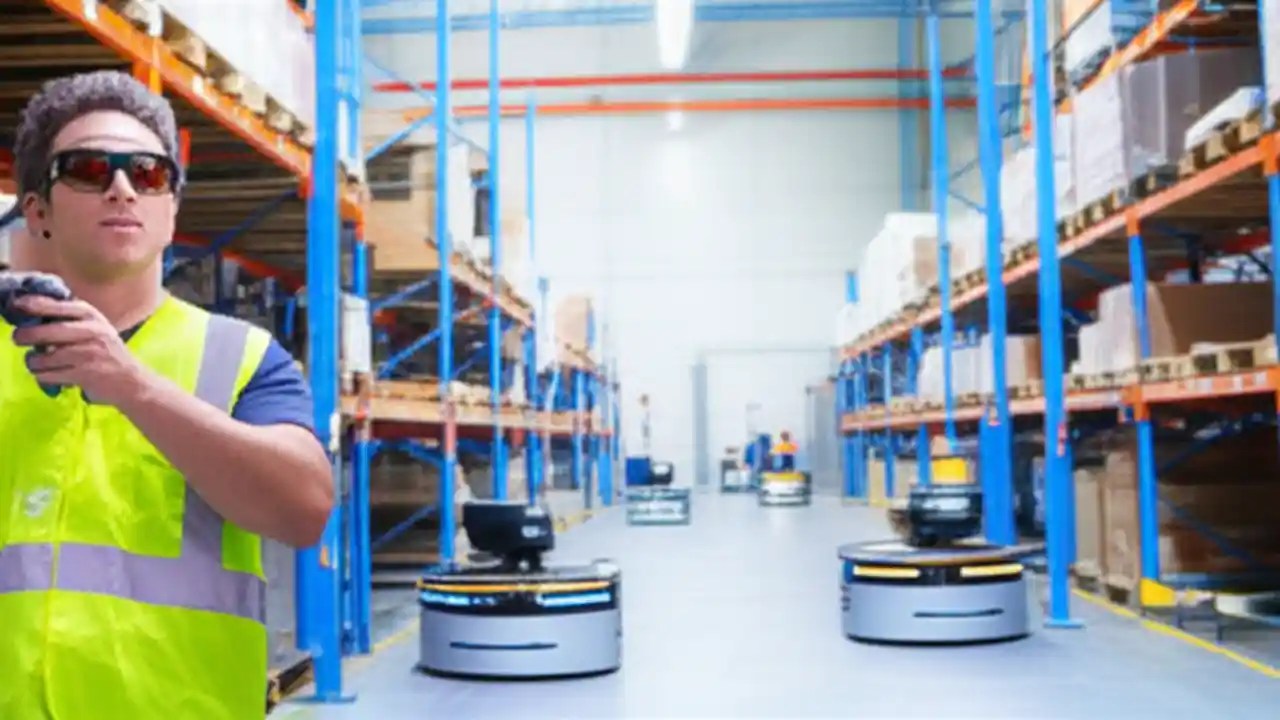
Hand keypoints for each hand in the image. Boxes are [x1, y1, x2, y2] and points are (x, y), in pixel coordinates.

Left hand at [9, 295, 149, 406]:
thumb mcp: (95, 327)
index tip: (18, 304)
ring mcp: (88, 354)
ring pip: (44, 357)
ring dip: (34, 361)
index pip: (58, 306)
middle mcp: (92, 332)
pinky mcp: (84, 375)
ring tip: (36, 362)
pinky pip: (48, 375)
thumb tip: (31, 308)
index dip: (35, 304)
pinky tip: (48, 374)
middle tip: (18, 338)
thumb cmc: (107, 352)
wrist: (132, 381)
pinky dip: (43, 375)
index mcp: (92, 316)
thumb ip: (70, 318)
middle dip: (25, 335)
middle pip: (46, 331)